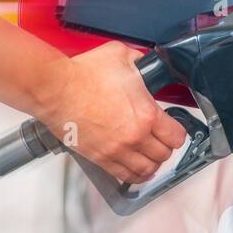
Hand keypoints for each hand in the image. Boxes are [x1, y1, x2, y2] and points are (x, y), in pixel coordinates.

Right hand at [40, 41, 186, 183]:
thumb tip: (148, 65)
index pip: (176, 136)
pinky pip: (125, 176)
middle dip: (166, 146)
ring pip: (147, 170)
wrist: (55, 90)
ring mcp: (116, 151)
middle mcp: (134, 137)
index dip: (178, 131)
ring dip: (152, 163)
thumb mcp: (123, 55)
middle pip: (164, 154)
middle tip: (161, 139)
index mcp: (146, 114)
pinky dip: (135, 176)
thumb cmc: (84, 74)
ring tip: (150, 155)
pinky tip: (136, 169)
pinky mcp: (100, 158)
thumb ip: (142, 63)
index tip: (173, 127)